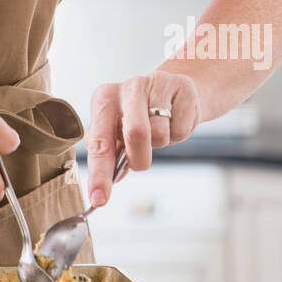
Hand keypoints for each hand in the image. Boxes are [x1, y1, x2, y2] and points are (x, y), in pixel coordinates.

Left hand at [84, 73, 200, 207]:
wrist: (176, 91)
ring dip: (161, 144)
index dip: (99, 174)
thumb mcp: (118, 128)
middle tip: (140, 160)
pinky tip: (174, 121)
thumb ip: (108, 153)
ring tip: (159, 130)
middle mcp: (127, 87)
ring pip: (160, 134)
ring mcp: (156, 82)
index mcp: (104, 99)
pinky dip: (178, 135)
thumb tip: (108, 181)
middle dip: (140, 158)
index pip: (99, 142)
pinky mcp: (182, 87)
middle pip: (135, 134)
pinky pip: (181, 130)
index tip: (99, 199)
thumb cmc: (142, 114)